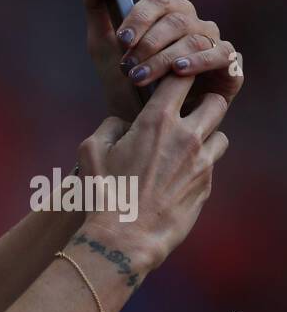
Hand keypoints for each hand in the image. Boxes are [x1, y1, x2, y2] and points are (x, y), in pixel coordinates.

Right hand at [76, 71, 229, 270]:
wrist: (124, 237)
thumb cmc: (103, 193)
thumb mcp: (90, 151)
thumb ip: (110, 126)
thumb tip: (123, 122)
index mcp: (157, 122)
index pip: (182, 78)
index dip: (179, 74)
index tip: (172, 79)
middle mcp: (187, 137)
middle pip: (216, 103)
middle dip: (203, 104)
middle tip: (187, 115)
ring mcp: (201, 162)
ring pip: (221, 135)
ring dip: (206, 138)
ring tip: (184, 151)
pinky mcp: (206, 185)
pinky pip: (210, 166)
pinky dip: (198, 167)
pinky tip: (176, 179)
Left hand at [83, 0, 242, 120]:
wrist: (139, 121)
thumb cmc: (123, 79)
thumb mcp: (103, 45)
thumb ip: (97, 6)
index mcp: (168, 14)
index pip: (158, 2)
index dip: (140, 18)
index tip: (121, 40)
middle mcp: (194, 25)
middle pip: (177, 20)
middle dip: (149, 44)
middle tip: (127, 67)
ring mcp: (213, 44)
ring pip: (195, 40)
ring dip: (164, 59)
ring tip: (140, 78)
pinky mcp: (228, 66)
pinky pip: (221, 56)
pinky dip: (199, 62)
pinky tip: (178, 71)